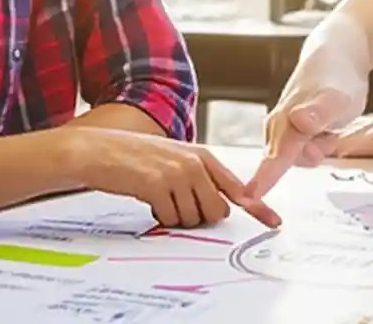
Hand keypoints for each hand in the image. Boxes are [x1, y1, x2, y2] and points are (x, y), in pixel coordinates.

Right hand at [54, 127, 278, 227]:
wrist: (97, 151)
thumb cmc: (135, 158)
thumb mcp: (174, 160)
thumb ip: (200, 178)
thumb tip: (219, 209)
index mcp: (204, 157)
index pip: (238, 187)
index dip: (258, 208)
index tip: (275, 222)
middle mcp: (195, 163)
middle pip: (216, 212)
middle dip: (198, 218)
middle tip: (175, 205)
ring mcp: (177, 172)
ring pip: (193, 218)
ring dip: (175, 217)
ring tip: (158, 198)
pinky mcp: (157, 184)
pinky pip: (170, 218)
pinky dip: (159, 217)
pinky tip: (147, 200)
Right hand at [245, 87, 355, 199]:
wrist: (336, 60)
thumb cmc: (337, 79)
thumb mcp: (337, 97)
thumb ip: (318, 112)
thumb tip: (298, 120)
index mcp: (286, 123)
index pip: (276, 157)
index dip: (263, 179)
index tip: (249, 199)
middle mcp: (278, 130)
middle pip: (289, 164)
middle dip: (313, 153)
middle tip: (329, 129)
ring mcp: (284, 133)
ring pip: (304, 158)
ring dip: (322, 146)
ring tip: (329, 122)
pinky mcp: (293, 136)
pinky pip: (309, 152)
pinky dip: (322, 143)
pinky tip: (327, 126)